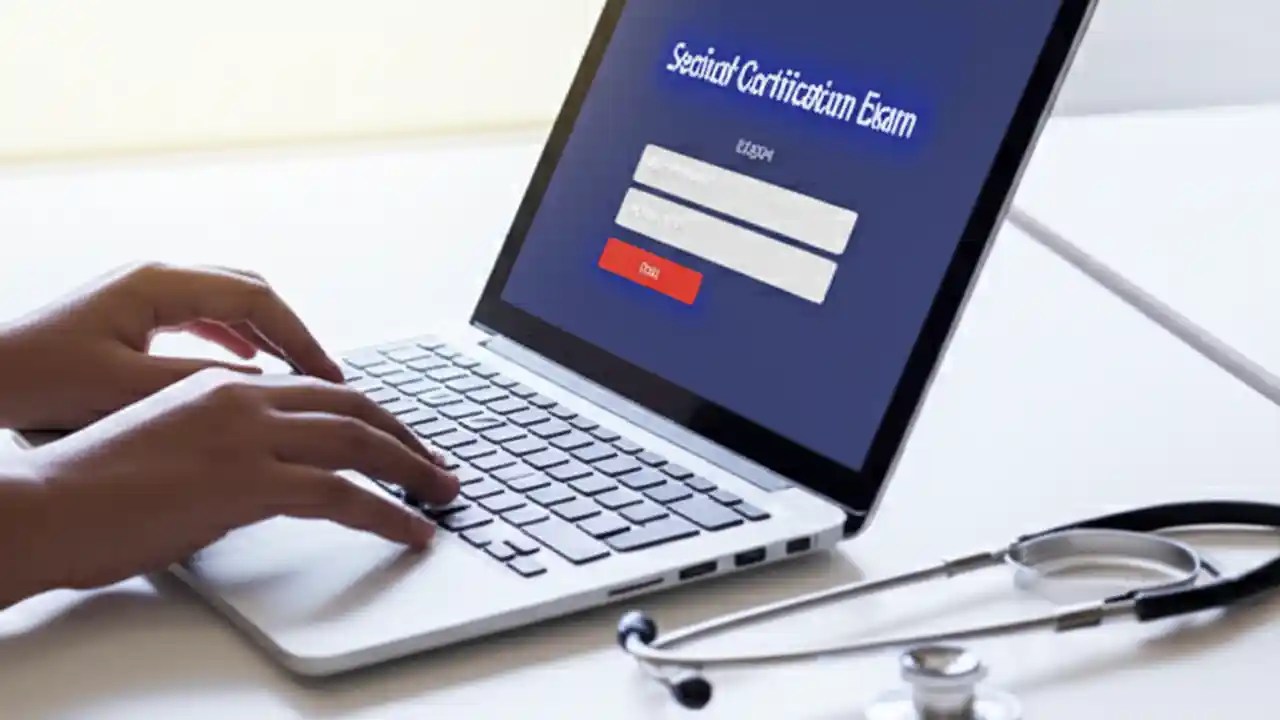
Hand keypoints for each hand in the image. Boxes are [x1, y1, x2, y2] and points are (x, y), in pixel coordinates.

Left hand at [0, 262, 343, 430]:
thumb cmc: (36, 382)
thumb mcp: (126, 389)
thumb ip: (199, 384)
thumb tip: (264, 386)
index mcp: (157, 285)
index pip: (255, 299)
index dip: (300, 337)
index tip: (328, 374)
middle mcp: (154, 278)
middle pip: (249, 292)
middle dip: (293, 333)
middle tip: (326, 375)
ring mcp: (143, 291)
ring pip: (228, 302)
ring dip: (268, 335)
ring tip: (299, 373)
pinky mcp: (132, 312)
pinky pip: (202, 315)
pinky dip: (236, 338)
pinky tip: (249, 365)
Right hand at [15, 369, 459, 595]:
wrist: (44, 505)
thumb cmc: (96, 488)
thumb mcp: (173, 445)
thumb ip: (228, 447)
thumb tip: (272, 474)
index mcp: (225, 387)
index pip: (321, 392)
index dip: (371, 417)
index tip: (399, 440)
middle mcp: (244, 399)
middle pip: (353, 408)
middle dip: (406, 438)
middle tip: (438, 466)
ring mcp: (248, 436)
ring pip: (359, 442)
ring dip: (412, 470)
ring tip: (444, 495)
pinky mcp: (248, 481)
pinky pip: (343, 495)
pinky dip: (390, 513)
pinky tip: (414, 530)